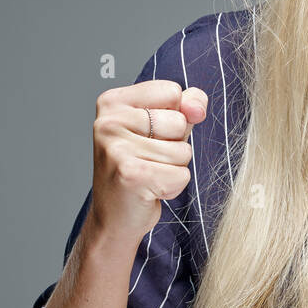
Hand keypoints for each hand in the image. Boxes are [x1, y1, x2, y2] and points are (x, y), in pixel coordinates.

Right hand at [89, 79, 207, 242]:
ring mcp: (116, 149)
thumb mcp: (163, 127)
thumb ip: (185, 105)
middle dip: (175, 145)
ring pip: (183, 151)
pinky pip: (181, 175)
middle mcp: (109, 122)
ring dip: (174, 168)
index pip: (172, 91)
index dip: (174, 116)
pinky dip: (173, 187)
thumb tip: (198, 106)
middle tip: (148, 160)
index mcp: (113, 102)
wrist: (115, 216)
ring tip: (149, 174)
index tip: (149, 135)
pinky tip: (149, 190)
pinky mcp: (131, 176)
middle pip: (180, 122)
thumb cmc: (142, 166)